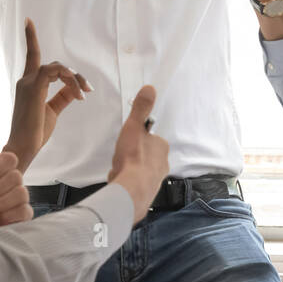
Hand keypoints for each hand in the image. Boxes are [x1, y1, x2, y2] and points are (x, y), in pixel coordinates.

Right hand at [3, 19, 90, 174]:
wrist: (24, 148)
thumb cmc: (36, 131)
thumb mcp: (53, 111)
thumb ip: (62, 97)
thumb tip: (74, 90)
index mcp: (29, 84)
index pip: (32, 57)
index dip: (30, 38)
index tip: (28, 21)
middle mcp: (26, 81)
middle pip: (55, 65)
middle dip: (75, 75)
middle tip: (88, 90)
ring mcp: (27, 84)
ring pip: (56, 67)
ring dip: (75, 78)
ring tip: (84, 94)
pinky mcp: (33, 89)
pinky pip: (54, 72)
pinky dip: (69, 80)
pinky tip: (79, 94)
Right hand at [107, 86, 169, 221]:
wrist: (130, 191)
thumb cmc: (132, 157)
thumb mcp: (134, 127)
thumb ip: (141, 108)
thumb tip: (150, 88)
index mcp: (162, 147)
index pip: (148, 139)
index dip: (135, 140)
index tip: (125, 143)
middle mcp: (163, 163)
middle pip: (143, 155)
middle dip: (131, 156)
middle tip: (120, 158)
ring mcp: (156, 179)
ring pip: (138, 170)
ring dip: (128, 169)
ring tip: (119, 170)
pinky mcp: (148, 193)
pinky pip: (135, 184)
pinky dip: (127, 182)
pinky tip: (120, 182)